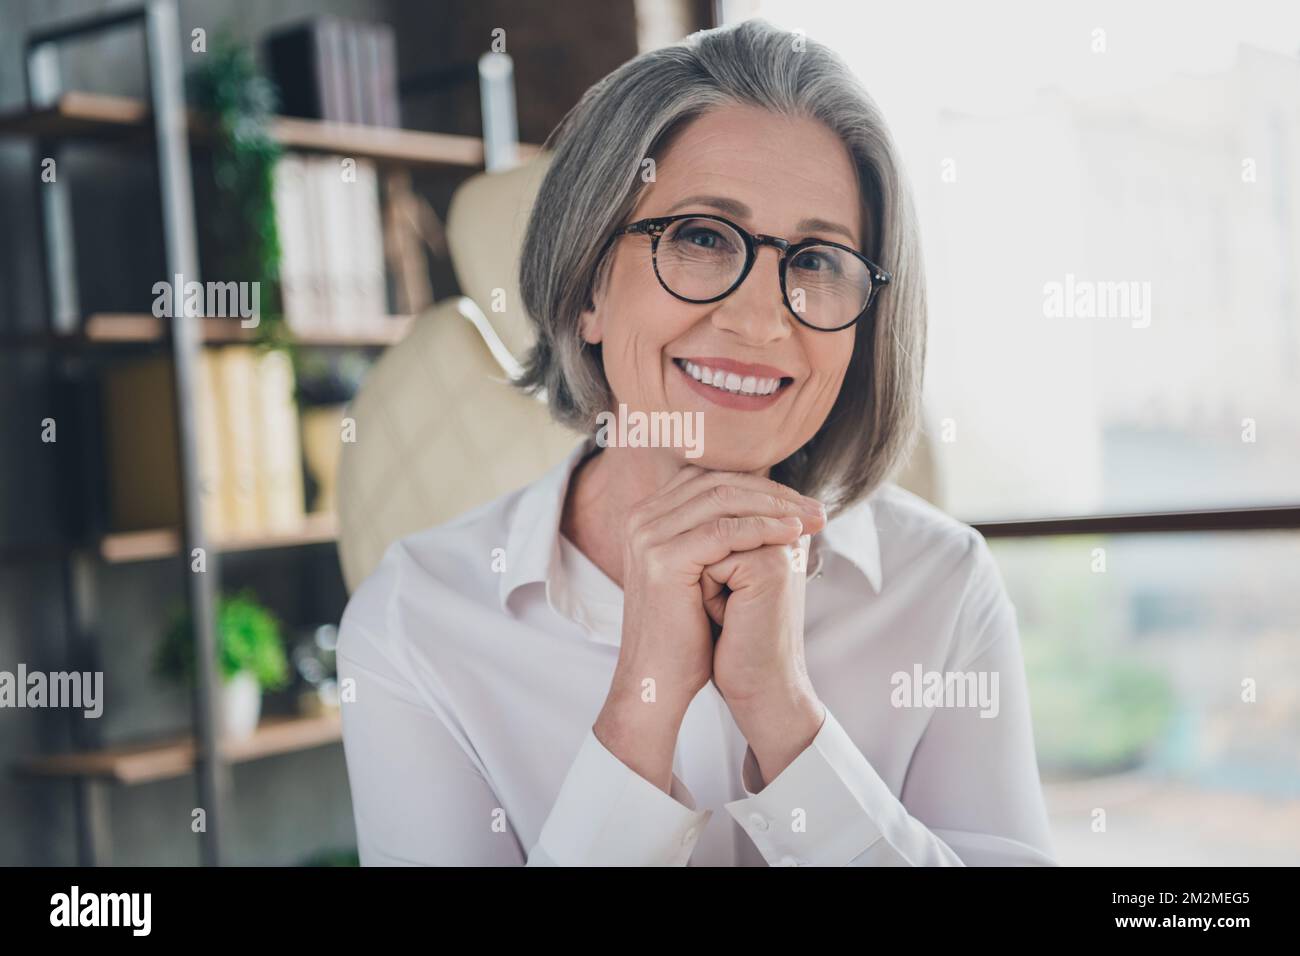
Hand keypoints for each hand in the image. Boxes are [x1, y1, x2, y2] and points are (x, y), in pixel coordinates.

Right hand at [594, 467, 825, 792]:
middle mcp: (641, 518)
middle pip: (718, 483)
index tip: (802, 503)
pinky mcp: (662, 559)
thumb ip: (720, 536)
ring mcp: (647, 536)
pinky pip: (723, 531)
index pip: (711, 479)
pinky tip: (791, 535)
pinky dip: (762, 528)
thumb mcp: (702, 574)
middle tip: (815, 508)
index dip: (760, 486)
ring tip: (810, 519)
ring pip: (722, 500)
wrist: (659, 682)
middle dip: (773, 493)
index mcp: (648, 517)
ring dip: (774, 506)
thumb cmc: (687, 634)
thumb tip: (770, 505)